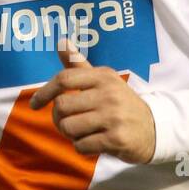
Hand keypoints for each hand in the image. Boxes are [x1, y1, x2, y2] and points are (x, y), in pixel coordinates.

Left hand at [28, 37, 156, 163]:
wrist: (154, 128)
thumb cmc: (121, 103)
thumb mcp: (104, 81)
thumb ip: (79, 65)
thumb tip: (61, 41)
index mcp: (103, 76)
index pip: (64, 79)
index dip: (44, 92)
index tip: (34, 104)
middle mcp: (109, 93)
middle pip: (62, 106)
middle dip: (59, 118)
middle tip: (71, 122)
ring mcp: (114, 116)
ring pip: (69, 127)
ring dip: (71, 134)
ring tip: (84, 132)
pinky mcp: (117, 138)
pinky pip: (81, 146)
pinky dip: (82, 147)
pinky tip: (94, 143)